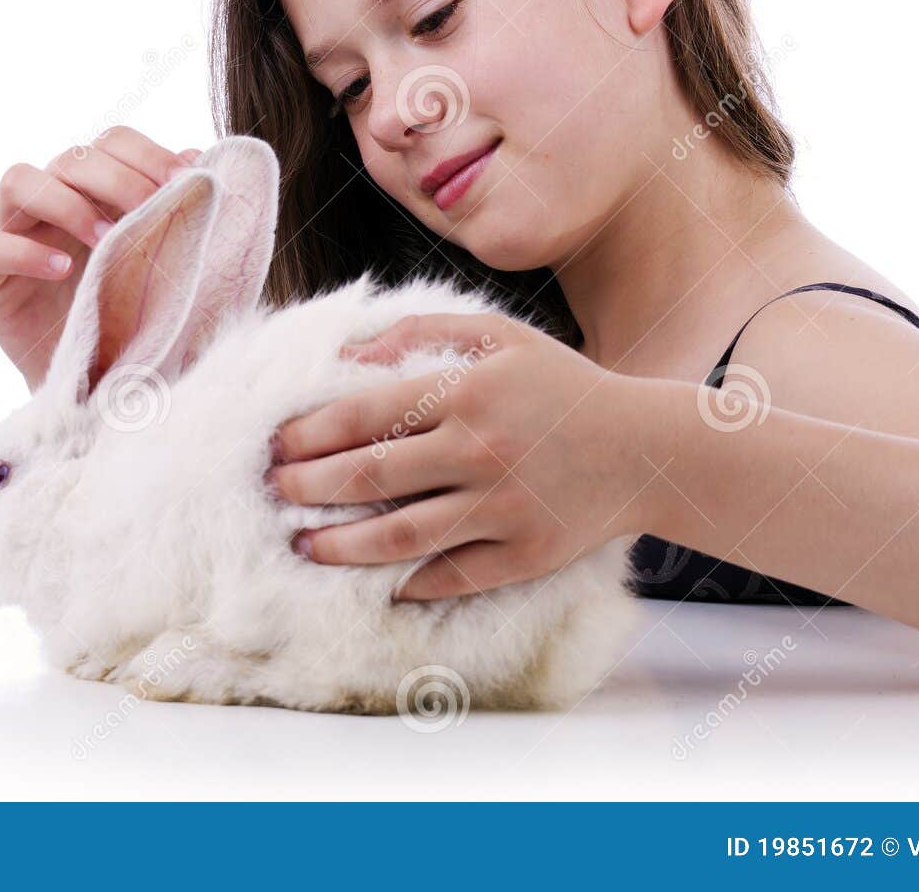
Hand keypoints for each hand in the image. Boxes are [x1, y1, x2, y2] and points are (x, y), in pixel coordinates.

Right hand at [0, 127, 200, 389]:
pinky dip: (23, 251)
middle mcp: (53, 200)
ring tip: (105, 238)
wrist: (100, 381)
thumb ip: (175, 212)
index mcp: (97, 189)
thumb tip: (202, 158)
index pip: (113, 142)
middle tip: (152, 208)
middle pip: (72, 157)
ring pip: (19, 181)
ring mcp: (16, 232)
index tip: (186, 181)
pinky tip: (62, 270)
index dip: (147, 153)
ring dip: (66, 202)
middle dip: (117, 178)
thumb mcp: (162, 262)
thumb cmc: (134, 314)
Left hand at [265, 311, 673, 598]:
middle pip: (370, 479)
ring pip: (401, 538)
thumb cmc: (562, 385)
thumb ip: (421, 332)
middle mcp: (479, 452)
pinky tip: (378, 585)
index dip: (308, 434)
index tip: (274, 446)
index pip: (363, 416)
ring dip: (342, 547)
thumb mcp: (499, 336)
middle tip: (274, 493)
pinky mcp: (524, 555)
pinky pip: (454, 577)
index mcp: (466, 392)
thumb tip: (349, 355)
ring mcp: (502, 509)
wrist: (645, 448)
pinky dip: (411, 585)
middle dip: (308, 489)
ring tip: (303, 546)